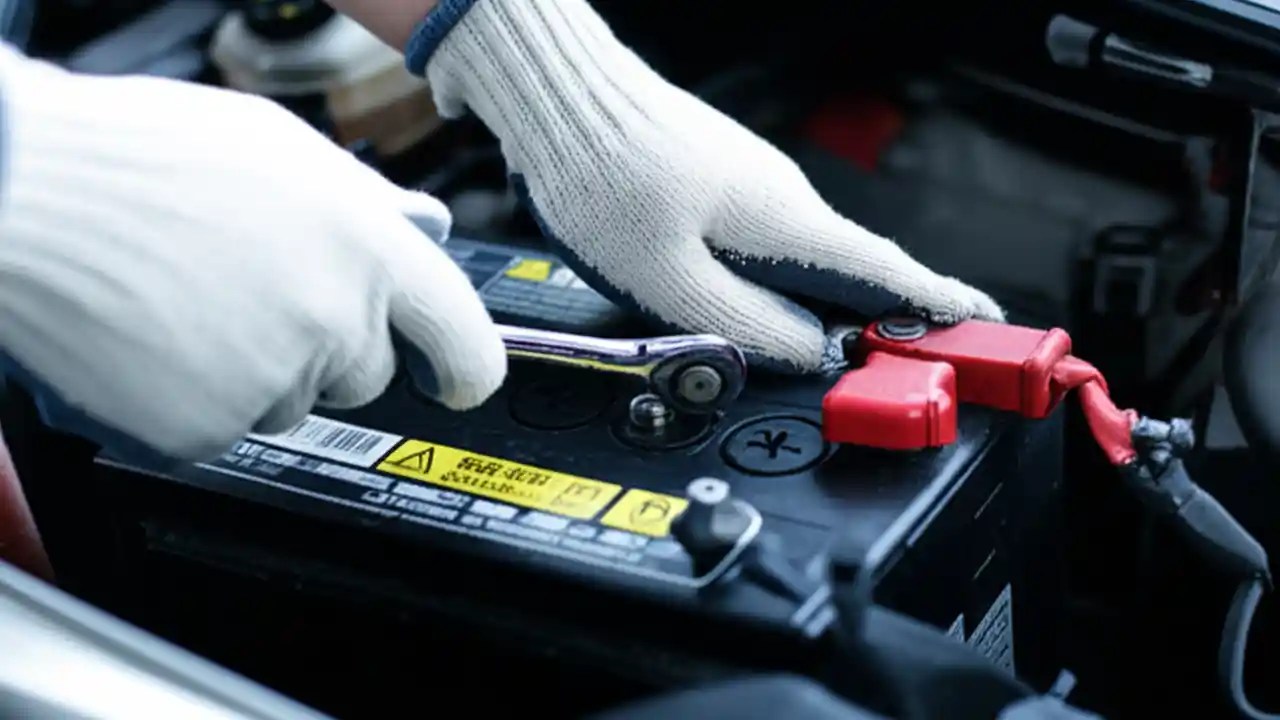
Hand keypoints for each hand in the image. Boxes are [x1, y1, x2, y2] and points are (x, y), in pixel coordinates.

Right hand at [0, 45, 505, 462]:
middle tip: (256, 296)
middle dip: (327, 349)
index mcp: (366, 245)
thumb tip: (423, 228)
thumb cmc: (140, 157)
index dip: (468, 368)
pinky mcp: (206, 428)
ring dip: (256, 371)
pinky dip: (195, 400)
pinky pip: (224, 429)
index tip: (459, 380)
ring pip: (292, 402)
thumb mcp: (280, 150)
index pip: (464, 337)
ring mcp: (271, 379)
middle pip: (369, 375)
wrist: (27, 193)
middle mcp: (332, 318)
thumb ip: (366, 201)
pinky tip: (157, 340)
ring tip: (190, 303)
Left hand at [412, 0, 1002, 371]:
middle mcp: (778, 197)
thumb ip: (743, 324)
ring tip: (817, 354)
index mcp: (782, 221)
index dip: (935, 305)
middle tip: (894, 369)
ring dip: (814, 305)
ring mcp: (748, 184)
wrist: (561, 98)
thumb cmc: (605, 178)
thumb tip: (803, 354)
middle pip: (845, 271)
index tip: (979, 325)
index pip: (883, 273)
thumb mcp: (669, 279)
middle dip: (875, 320)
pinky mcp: (716, 182)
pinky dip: (771, 279)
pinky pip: (760, 241)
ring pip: (797, 259)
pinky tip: (745, 303)